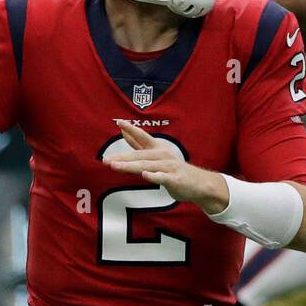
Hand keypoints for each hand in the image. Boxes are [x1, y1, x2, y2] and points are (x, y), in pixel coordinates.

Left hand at [109, 120, 228, 211]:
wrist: (198, 183)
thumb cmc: (173, 169)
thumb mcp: (156, 154)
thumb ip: (139, 144)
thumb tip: (124, 132)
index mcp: (157, 148)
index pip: (142, 136)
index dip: (131, 129)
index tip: (118, 122)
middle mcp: (162, 155)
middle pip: (139, 155)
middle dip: (122, 158)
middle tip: (106, 160)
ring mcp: (168, 167)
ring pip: (146, 166)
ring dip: (130, 166)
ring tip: (116, 167)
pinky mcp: (174, 179)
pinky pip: (163, 177)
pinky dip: (154, 176)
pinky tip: (145, 175)